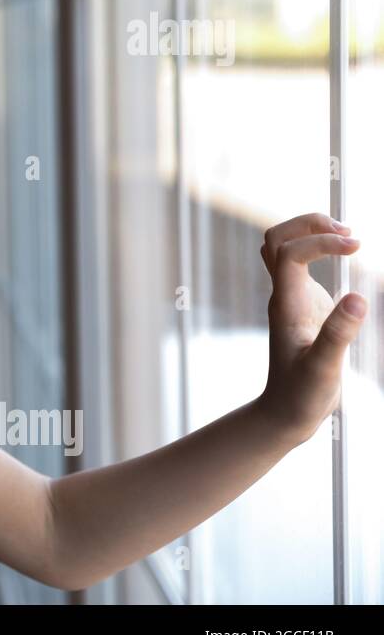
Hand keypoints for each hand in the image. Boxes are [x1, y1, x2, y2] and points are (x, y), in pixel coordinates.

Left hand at [259, 213, 366, 443]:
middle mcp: (284, 295)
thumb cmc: (301, 394)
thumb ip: (339, 335)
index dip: (320, 241)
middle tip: (349, 232)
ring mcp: (291, 297)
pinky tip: (346, 255)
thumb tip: (358, 298)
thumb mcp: (324, 368)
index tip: (356, 246)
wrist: (286, 411)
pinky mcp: (303, 304)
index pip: (289, 254)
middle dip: (309, 224)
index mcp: (286, 305)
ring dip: (311, 231)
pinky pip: (299, 263)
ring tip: (349, 238)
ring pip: (284, 247)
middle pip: (276, 238)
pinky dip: (318, 248)